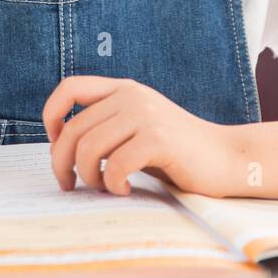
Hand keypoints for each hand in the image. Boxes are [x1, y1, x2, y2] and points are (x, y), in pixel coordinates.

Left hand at [42, 76, 235, 198]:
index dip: (51, 115)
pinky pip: (114, 166)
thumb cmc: (177, 152)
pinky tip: (126, 190)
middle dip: (61, 163)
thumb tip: (60, 147)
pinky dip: (113, 185)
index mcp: (124, 89)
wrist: (226, 158)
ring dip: (88, 177)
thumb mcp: (138, 128)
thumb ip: (107, 126)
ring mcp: (146, 115)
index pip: (69, 87)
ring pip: (88, 149)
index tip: (55, 144)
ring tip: (105, 187)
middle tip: (68, 185)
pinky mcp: (159, 139)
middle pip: (73, 129)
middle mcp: (132, 96)